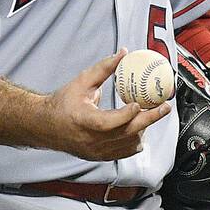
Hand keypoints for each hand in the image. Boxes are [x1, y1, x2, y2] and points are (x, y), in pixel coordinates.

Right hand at [42, 50, 170, 161]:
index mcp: (83, 121)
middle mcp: (91, 140)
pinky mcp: (101, 156)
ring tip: (150, 114)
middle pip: (126, 134)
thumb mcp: (81, 82)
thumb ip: (103, 68)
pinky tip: (140, 128)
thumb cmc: (62, 103)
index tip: (138, 103)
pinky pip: (125, 152)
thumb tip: (123, 53)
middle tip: (164, 107)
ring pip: (129, 145)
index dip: (125, 115)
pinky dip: (135, 140)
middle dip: (149, 119)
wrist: (46, 126)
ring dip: (143, 129)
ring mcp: (97, 151)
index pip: (108, 123)